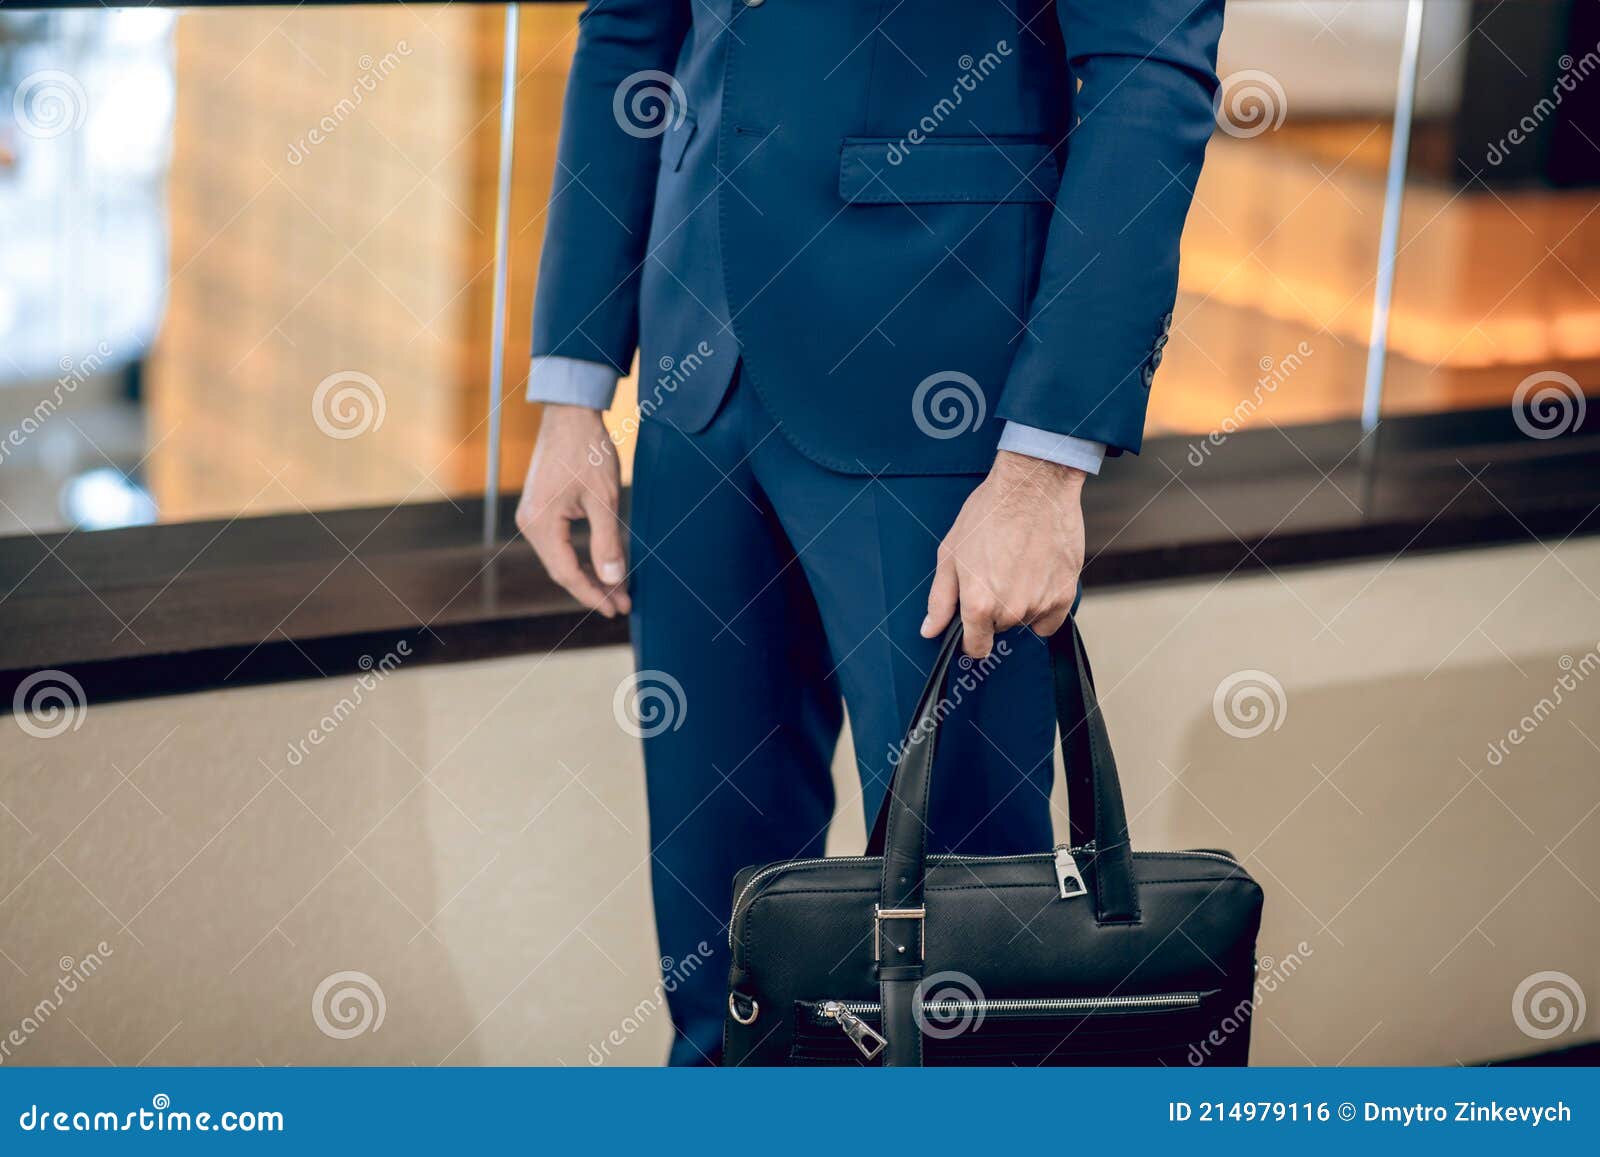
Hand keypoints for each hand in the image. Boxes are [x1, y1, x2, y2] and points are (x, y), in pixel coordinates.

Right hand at [517, 404, 630, 617]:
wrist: (569, 414)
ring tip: (616, 590)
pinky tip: (600, 564)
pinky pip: (559, 543)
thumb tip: (612, 581)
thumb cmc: (587, 451)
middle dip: (593, 589)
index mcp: (541, 524)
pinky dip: (580, 556)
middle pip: (561, 570)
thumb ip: (607, 542)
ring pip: (560, 558)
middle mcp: (529, 523)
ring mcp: (531, 516)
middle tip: (621, 604)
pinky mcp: (539, 508)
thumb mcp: (604, 498)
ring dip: (588, 574)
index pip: (567, 574)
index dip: (593, 595)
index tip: (616, 609)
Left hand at [922, 450, 1085, 658]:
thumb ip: (941, 599)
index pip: (975, 648)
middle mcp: (1011, 610)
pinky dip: (1044, 605)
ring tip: (1016, 566)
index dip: (970, 638)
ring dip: (1020, 604)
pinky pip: (1051, 620)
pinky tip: (1036, 577)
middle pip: (999, 629)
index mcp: (978, 603)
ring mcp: (1041, 603)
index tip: (972, 625)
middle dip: (993, 610)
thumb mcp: (950, 554)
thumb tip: (930, 631)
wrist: (1033, 486)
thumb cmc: (988, 514)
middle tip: (994, 573)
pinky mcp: (1066, 594)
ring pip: (1025, 621)